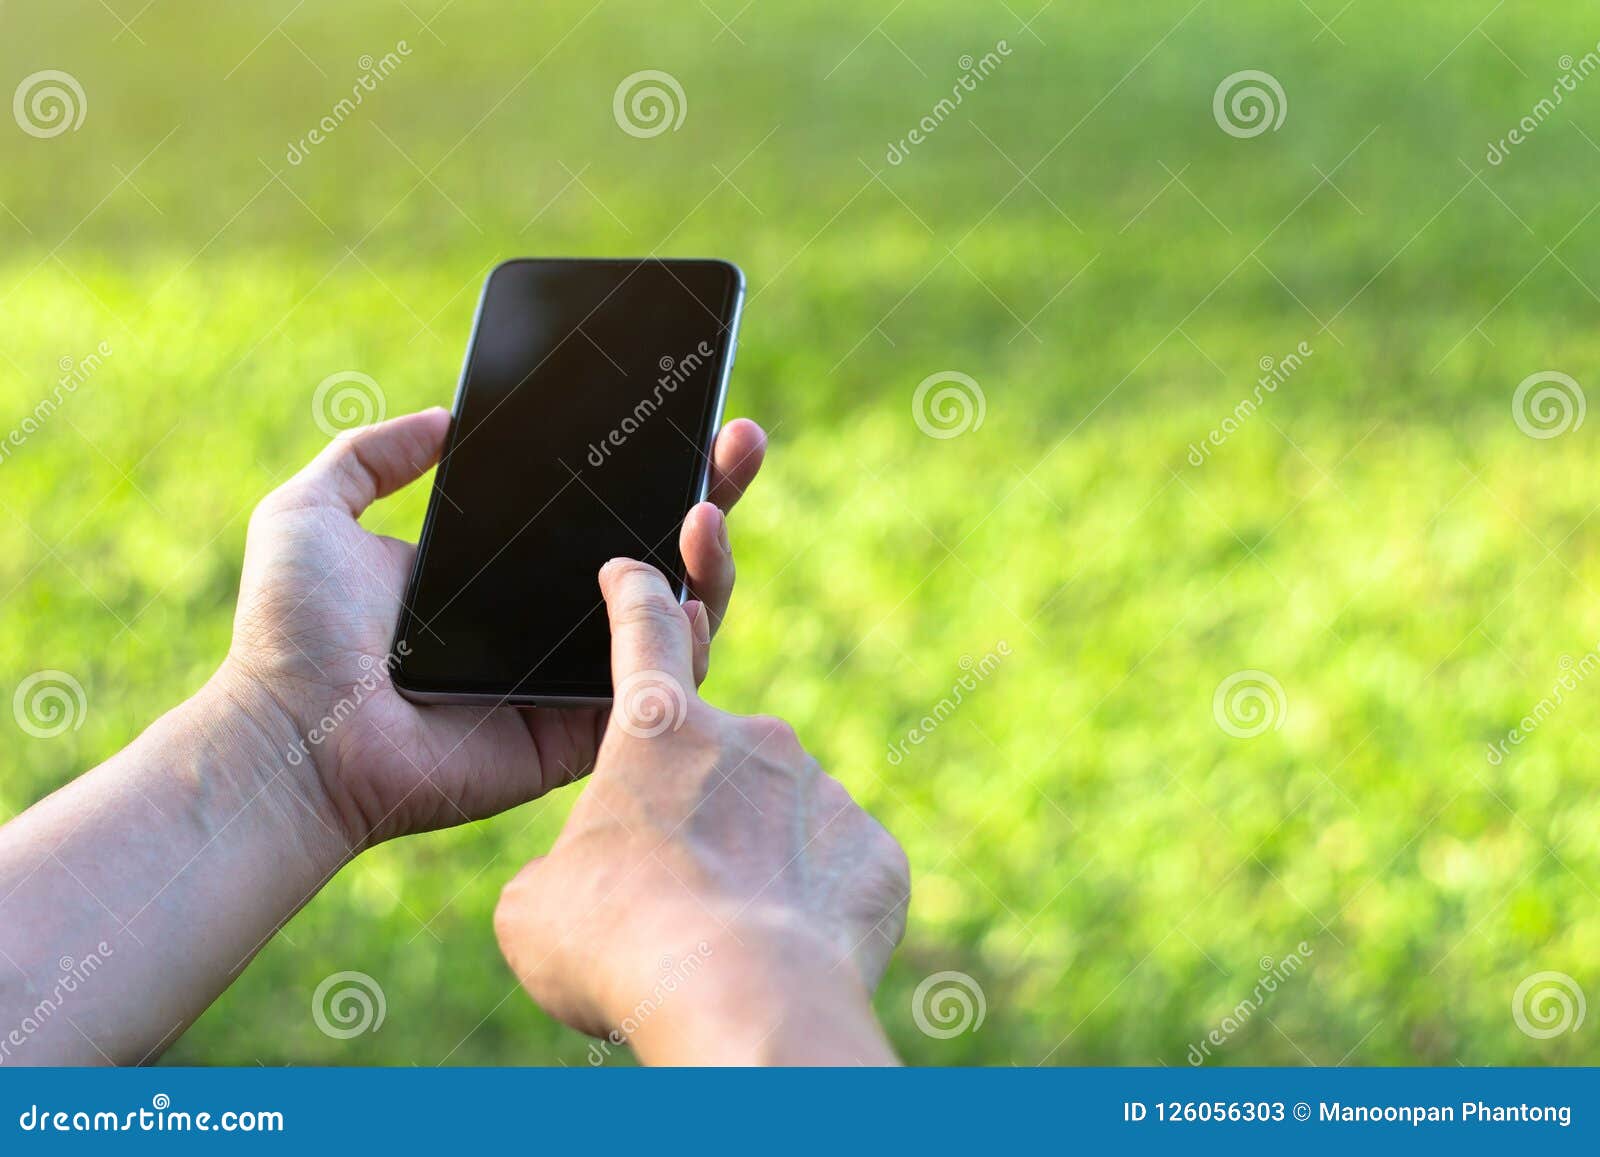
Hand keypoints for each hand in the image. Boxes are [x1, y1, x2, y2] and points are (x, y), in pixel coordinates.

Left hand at [221, 408, 766, 850]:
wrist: (293, 737)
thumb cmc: (293, 635)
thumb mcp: (313, 512)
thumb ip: (371, 456)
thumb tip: (445, 417)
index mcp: (506, 575)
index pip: (601, 510)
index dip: (653, 465)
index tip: (686, 414)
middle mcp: (552, 623)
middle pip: (661, 554)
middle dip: (713, 495)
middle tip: (738, 440)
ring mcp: (575, 679)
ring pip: (680, 619)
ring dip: (712, 561)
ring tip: (704, 512)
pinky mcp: (584, 735)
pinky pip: (661, 690)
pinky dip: (690, 643)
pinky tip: (688, 590)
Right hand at [493, 559, 909, 1065]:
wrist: (743, 1001)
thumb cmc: (618, 942)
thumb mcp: (535, 905)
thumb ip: (566, 867)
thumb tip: (590, 883)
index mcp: (658, 730)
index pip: (644, 633)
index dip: (635, 597)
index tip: (634, 571)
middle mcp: (751, 738)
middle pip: (714, 762)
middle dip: (693, 816)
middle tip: (667, 894)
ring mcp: (821, 792)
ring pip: (779, 818)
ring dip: (752, 863)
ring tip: (720, 940)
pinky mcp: (874, 853)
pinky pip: (834, 870)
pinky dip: (808, 904)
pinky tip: (779, 951)